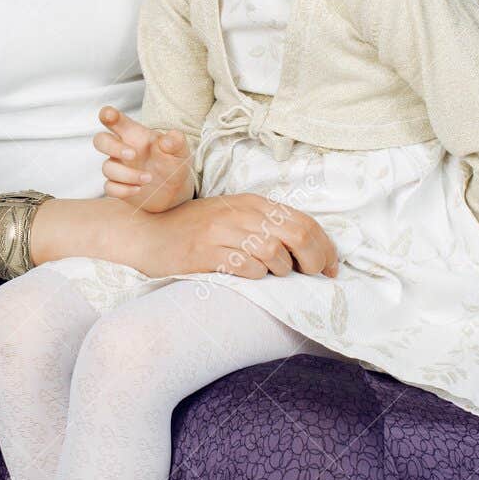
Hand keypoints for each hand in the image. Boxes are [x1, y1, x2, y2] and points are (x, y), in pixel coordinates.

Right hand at [93, 105, 194, 213]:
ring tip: (149, 178)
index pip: (115, 120)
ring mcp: (118, 168)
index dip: (108, 115)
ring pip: (107, 168)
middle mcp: (122, 149)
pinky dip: (123, 190)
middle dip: (112, 147)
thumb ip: (176, 141)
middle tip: (133, 154)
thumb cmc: (173, 163)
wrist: (174, 189)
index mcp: (134, 134)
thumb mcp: (180, 150)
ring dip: (128, 174)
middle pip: (100, 140)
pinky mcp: (117, 186)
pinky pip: (109, 187)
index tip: (109, 115)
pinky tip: (138, 189)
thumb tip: (167, 140)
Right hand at [133, 193, 339, 279]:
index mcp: (252, 203)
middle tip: (312, 276)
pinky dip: (255, 276)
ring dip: (281, 270)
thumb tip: (308, 252)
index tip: (330, 268)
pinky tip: (247, 276)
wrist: (148, 233)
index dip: (325, 247)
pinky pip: (246, 268)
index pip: (303, 221)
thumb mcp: (233, 218)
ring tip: (271, 274)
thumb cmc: (194, 230)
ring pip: (273, 252)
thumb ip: (267, 227)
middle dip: (313, 260)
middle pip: (296, 234)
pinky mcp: (206, 252)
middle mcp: (240, 213)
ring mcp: (222, 232)